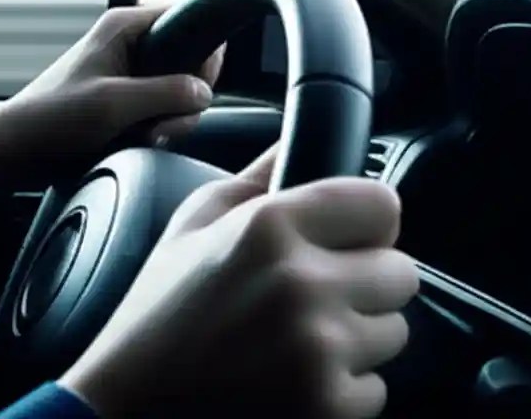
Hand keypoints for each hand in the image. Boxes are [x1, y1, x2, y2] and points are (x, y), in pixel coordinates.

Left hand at [0, 6, 221, 192]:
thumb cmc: (52, 118)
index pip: (189, 20)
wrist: (16, 150)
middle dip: (184, 100)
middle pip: (190, 64)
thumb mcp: (114, 104)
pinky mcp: (126, 101)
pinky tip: (138, 141)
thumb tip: (204, 92)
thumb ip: (166, 92)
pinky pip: (162, 111)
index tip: (197, 89)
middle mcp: (131, 44)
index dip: (203, 55)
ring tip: (143, 137)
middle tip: (161, 125)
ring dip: (170, 121)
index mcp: (125, 26)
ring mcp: (130, 75)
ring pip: (178, 93)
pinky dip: (158, 130)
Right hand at [59, 147, 419, 418]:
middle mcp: (301, 282)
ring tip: (297, 342)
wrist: (128, 406)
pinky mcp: (327, 405)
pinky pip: (376, 389)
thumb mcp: (194, 222)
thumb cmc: (161, 313)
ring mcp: (317, 349)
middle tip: (316, 298)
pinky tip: (293, 382)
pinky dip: (342, 391)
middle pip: (401, 272)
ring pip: (393, 332)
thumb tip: (300, 139)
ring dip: (357, 339)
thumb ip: (258, 176)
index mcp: (270, 226)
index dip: (367, 223)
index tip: (348, 239)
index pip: (383, 204)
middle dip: (366, 285)